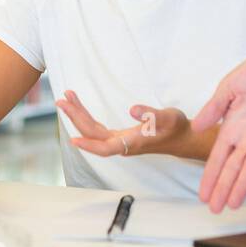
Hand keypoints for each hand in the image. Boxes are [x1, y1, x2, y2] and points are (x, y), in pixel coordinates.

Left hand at [56, 90, 189, 157]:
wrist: (183, 138)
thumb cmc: (176, 128)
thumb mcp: (169, 117)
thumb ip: (151, 114)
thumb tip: (133, 109)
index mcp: (132, 142)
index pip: (106, 148)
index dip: (90, 145)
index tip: (73, 140)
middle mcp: (122, 144)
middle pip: (93, 135)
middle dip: (76, 118)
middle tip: (62, 100)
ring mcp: (120, 141)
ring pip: (93, 131)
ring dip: (79, 116)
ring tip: (67, 98)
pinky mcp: (120, 136)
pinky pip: (98, 129)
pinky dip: (87, 117)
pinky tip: (79, 109)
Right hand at [192, 53, 245, 211]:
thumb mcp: (229, 87)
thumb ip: (214, 108)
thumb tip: (197, 126)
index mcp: (232, 127)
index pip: (218, 158)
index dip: (210, 176)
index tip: (203, 194)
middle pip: (232, 169)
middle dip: (222, 189)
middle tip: (214, 209)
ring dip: (240, 188)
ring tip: (232, 205)